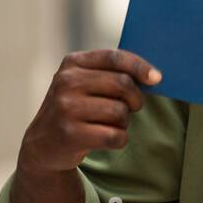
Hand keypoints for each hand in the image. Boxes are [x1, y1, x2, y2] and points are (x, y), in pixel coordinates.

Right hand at [18, 48, 161, 175]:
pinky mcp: (70, 134)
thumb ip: (112, 73)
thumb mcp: (86, 83)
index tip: (157, 79)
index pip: (114, 57)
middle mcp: (66, 82)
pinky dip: (119, 139)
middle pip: (123, 84)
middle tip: (133, 107)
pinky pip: (116, 135)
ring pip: (121, 111)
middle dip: (135, 99)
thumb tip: (155, 76)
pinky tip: (105, 138)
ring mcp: (66, 108)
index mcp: (72, 63)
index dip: (140, 67)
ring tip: (109, 124)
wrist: (44, 145)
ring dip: (124, 122)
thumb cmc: (78, 109)